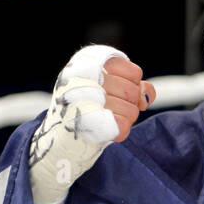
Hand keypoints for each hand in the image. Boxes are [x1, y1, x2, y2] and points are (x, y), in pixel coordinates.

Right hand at [28, 45, 155, 203]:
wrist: (56, 139)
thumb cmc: (86, 110)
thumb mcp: (106, 89)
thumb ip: (132, 85)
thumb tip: (147, 94)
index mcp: (87, 64)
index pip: (134, 72)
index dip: (134, 85)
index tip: (118, 92)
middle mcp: (83, 78)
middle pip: (133, 92)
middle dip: (130, 104)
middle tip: (112, 109)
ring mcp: (85, 100)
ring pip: (131, 111)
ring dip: (125, 119)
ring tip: (106, 119)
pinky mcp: (89, 122)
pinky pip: (124, 127)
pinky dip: (119, 132)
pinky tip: (104, 129)